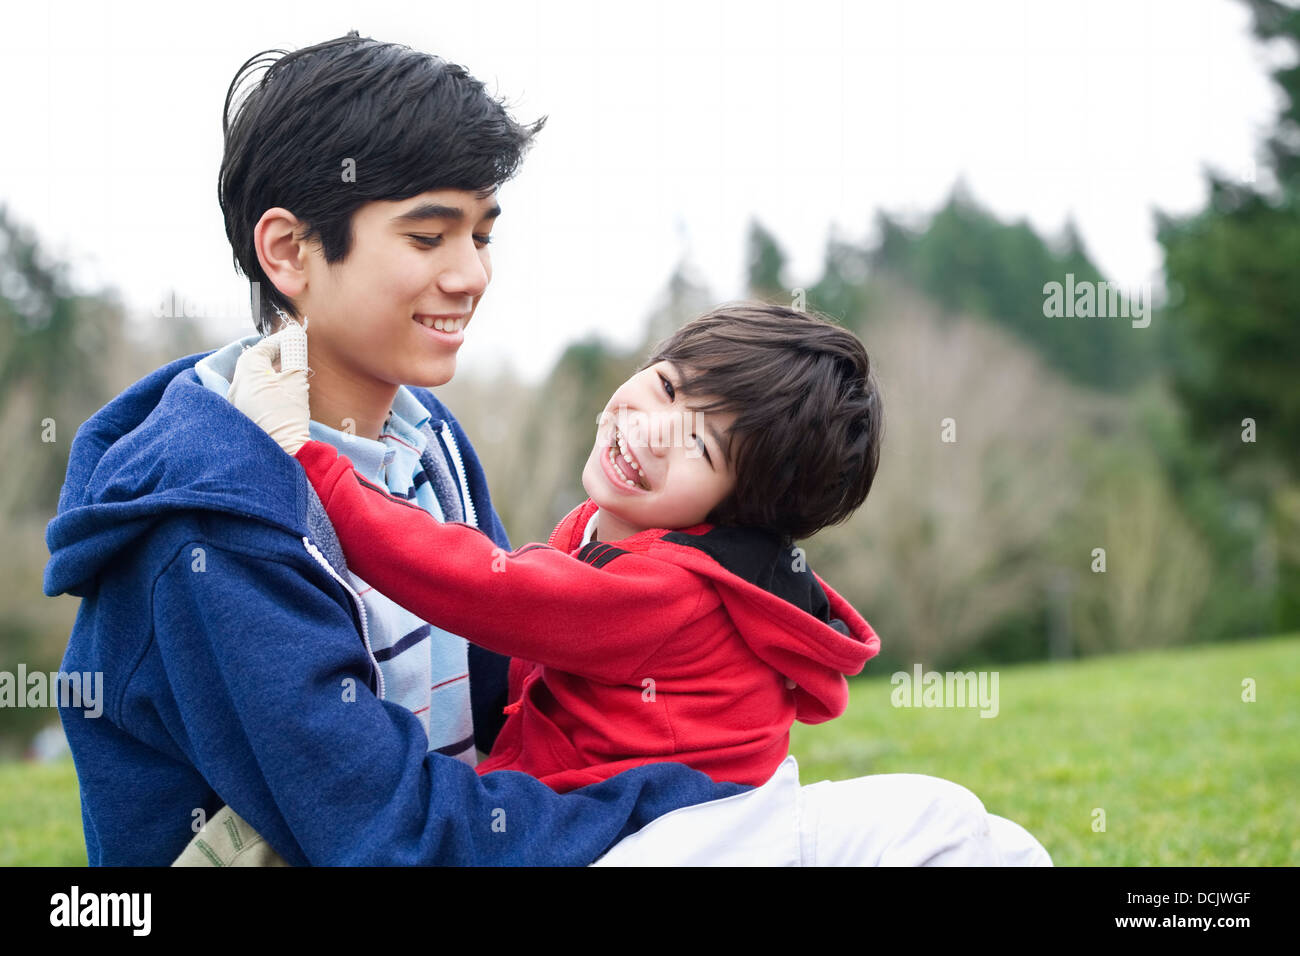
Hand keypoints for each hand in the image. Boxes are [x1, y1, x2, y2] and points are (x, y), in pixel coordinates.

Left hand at [227, 322, 310, 454]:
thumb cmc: (290, 413)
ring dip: (264, 372)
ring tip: (283, 373)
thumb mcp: (297, 379)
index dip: (278, 342)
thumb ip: (294, 356)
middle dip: (269, 356)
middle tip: (287, 354)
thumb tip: (294, 341)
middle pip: (251, 362)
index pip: (261, 348)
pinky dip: (260, 387)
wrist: (284, 448)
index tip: (292, 339)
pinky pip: (247, 393)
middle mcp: (235, 385)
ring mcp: (234, 402)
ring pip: (248, 378)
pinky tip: (274, 392)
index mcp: (247, 372)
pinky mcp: (238, 415)